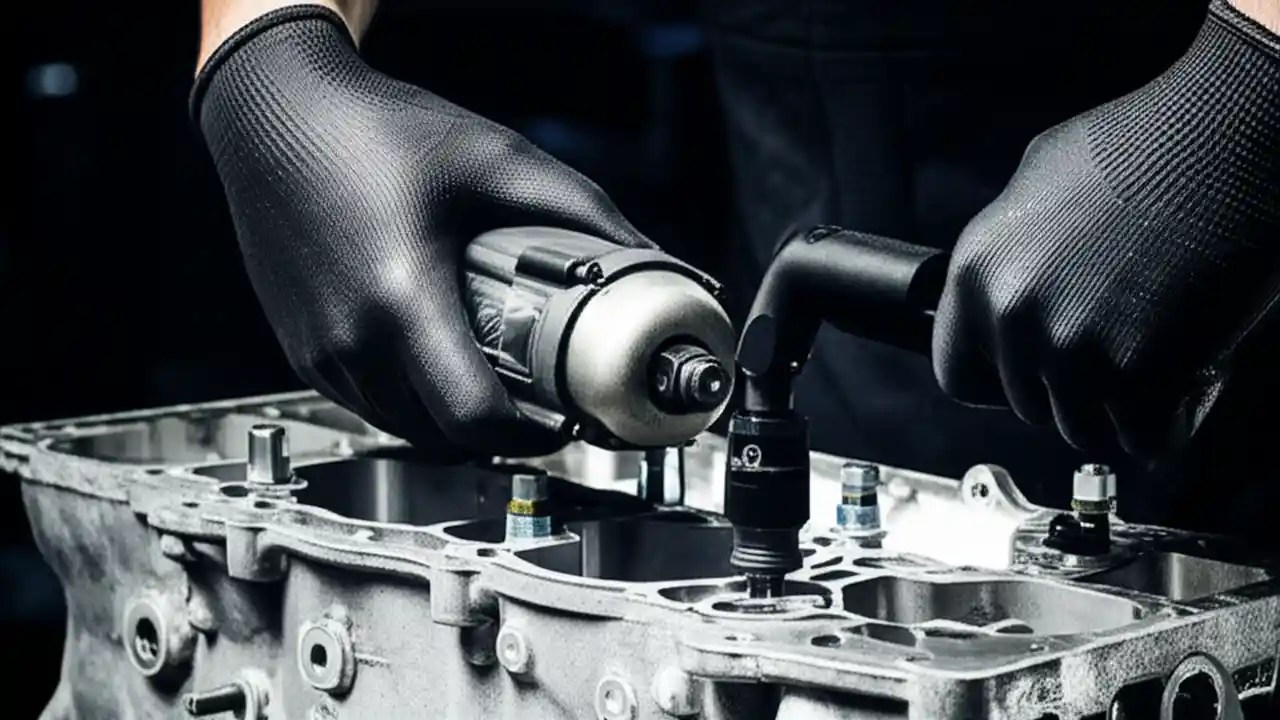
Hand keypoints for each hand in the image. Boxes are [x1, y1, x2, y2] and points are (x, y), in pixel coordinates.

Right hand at [193, 6, 650, 458]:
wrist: (273, 112)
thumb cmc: (371, 129)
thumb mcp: (494, 159)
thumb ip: (581, 209)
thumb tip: (649, 257)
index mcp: (401, 297)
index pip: (475, 418)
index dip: (531, 437)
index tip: (564, 421)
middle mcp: (352, 339)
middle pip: (444, 438)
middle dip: (500, 431)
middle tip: (540, 401)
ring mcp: (320, 352)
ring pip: (405, 429)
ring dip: (454, 421)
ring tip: (494, 378)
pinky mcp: (302, 350)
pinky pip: (370, 404)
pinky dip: (412, 401)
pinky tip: (440, 357)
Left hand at [932, 0, 1279, 458]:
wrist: (1227, 137)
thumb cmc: (1148, 142)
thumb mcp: (1043, 176)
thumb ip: (1017, 243)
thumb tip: (1014, 274)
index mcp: (976, 271)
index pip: (956, 375)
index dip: (999, 386)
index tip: (1036, 382)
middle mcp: (1011, 315)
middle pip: (1028, 407)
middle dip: (1076, 392)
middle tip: (1125, 355)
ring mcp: (1070, 350)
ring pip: (1084, 431)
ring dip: (1125, 411)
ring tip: (1164, 358)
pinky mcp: (1135, 375)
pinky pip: (1144, 441)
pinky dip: (1170, 426)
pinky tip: (1194, 379)